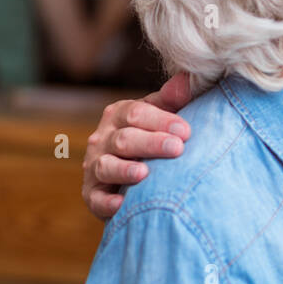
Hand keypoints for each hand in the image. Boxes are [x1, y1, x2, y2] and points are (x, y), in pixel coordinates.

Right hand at [82, 73, 193, 219]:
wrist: (135, 175)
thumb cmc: (154, 137)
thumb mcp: (162, 115)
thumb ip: (173, 100)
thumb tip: (189, 78)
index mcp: (119, 115)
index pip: (137, 113)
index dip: (161, 121)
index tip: (186, 131)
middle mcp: (102, 138)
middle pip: (124, 139)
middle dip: (151, 143)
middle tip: (177, 149)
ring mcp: (95, 166)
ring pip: (106, 166)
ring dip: (124, 170)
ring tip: (144, 173)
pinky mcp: (93, 194)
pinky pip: (96, 198)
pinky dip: (106, 202)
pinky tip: (120, 205)